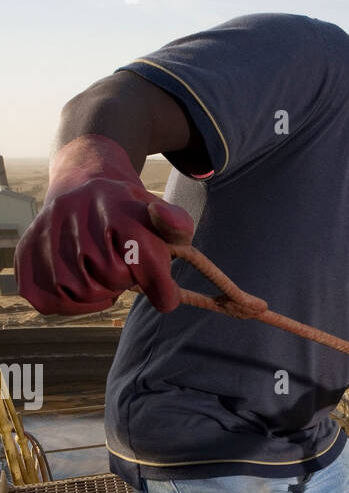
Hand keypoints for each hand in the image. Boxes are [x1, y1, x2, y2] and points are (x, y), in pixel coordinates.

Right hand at [14, 134, 194, 315]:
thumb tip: (168, 222)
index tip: (168, 299)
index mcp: (113, 201)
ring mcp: (47, 231)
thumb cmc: (130, 212)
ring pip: (83, 292)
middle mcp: (75, 211)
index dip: (161, 286)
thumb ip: (177, 225)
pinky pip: (51, 300)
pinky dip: (73, 304)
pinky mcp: (27, 253)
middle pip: (114, 277)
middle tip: (123, 266)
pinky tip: (81, 286)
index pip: (142, 253)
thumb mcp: (159, 213)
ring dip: (100, 293)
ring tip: (101, 273)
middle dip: (126, 280)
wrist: (84, 188)